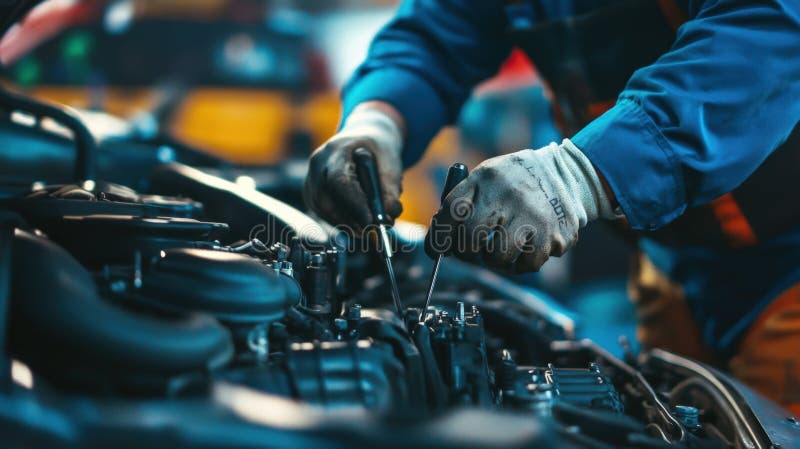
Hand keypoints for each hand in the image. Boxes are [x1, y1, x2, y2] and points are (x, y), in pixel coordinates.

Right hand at [304, 104, 403, 228]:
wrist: (363, 139)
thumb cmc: (378, 150)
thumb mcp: (391, 165)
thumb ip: (391, 192)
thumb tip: (387, 219)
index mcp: (337, 149)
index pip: (339, 181)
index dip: (354, 204)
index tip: (370, 222)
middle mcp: (318, 162)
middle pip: (325, 199)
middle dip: (349, 220)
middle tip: (371, 232)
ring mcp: (311, 177)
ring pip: (322, 209)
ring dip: (345, 223)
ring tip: (368, 229)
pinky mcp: (311, 192)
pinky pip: (322, 212)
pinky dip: (339, 221)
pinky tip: (356, 223)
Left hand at [428, 139, 618, 272]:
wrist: (567, 175)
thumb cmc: (516, 182)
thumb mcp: (487, 176)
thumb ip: (463, 201)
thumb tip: (437, 241)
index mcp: (486, 179)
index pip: (452, 212)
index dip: (440, 236)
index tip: (438, 249)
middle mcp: (508, 195)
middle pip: (471, 239)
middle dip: (467, 253)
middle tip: (473, 252)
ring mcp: (532, 215)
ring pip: (497, 258)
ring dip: (495, 260)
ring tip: (502, 248)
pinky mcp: (552, 234)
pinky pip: (526, 265)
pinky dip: (522, 264)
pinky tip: (525, 249)